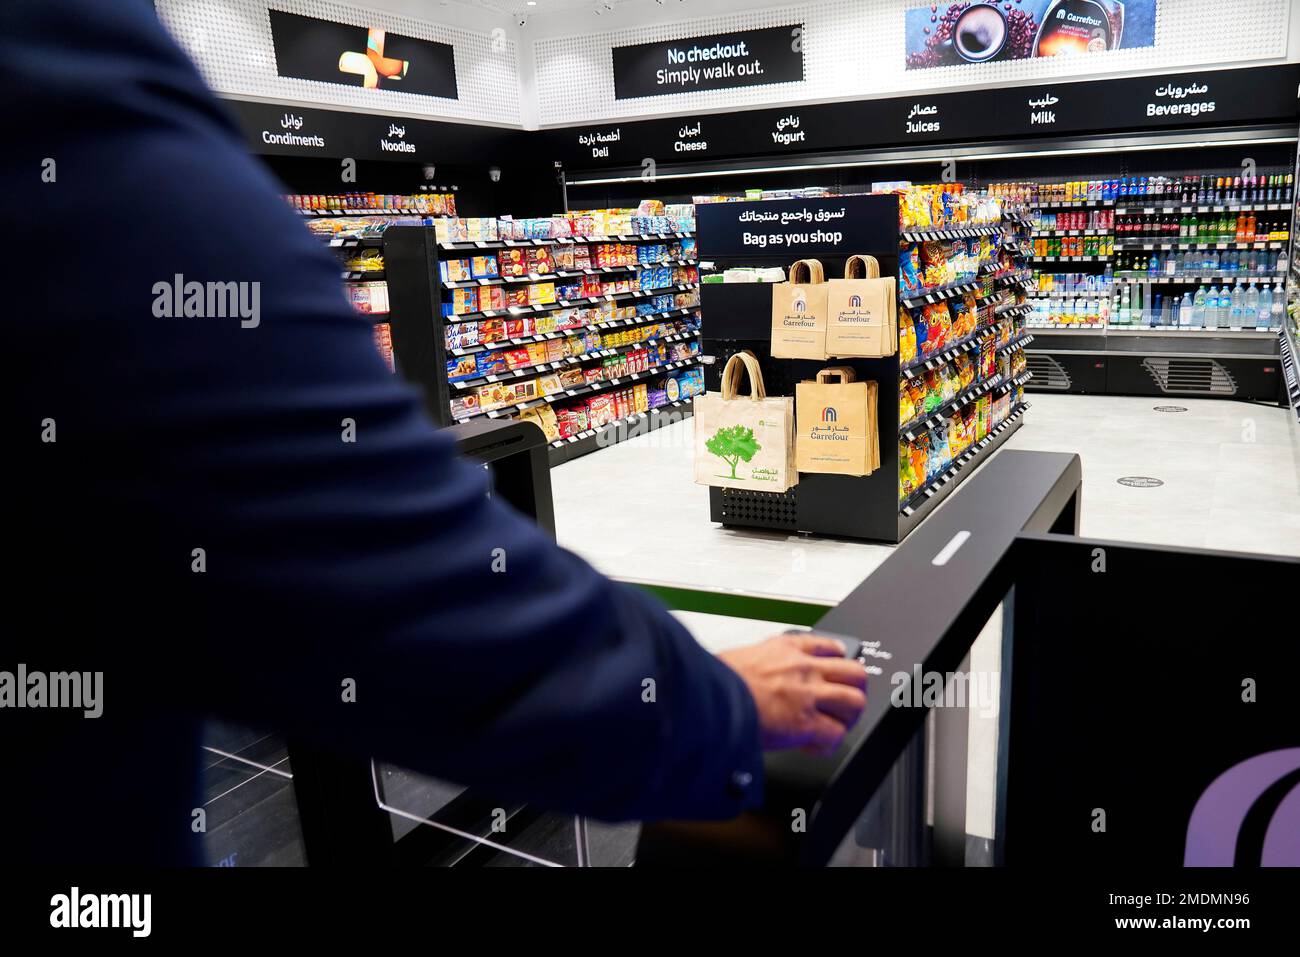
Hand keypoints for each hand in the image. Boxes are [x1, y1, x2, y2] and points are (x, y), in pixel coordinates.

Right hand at [718, 633, 867, 754]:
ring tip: (836, 725)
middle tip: (846, 701)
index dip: (840, 659)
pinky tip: (816, 746)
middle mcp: (803, 668)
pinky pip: (836, 734)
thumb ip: (759, 662)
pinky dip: (830, 743)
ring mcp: (808, 694)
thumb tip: (752, 675)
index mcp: (786, 648)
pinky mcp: (806, 722)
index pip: (829, 646)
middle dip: (855, 688)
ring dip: (848, 716)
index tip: (839, 668)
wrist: (708, 696)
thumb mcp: (742, 656)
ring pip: (855, 702)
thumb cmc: (716, 679)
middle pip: (854, 672)